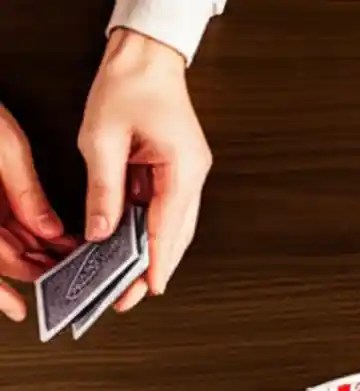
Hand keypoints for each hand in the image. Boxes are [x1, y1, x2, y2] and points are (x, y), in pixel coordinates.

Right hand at [0, 106, 76, 321]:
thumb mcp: (4, 148)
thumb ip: (25, 192)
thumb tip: (49, 230)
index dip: (17, 279)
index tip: (40, 292)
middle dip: (31, 269)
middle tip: (67, 272)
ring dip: (28, 254)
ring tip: (62, 257)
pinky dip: (17, 234)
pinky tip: (43, 237)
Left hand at [80, 28, 211, 312]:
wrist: (146, 59)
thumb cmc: (129, 87)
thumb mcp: (101, 139)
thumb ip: (102, 190)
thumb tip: (100, 231)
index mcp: (183, 166)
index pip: (169, 225)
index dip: (157, 260)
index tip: (148, 288)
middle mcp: (193, 175)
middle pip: (178, 234)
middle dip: (156, 267)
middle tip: (130, 297)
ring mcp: (188, 174)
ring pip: (175, 226)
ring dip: (154, 253)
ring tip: (128, 281)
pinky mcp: (177, 172)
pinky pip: (165, 211)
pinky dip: (151, 232)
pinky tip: (132, 248)